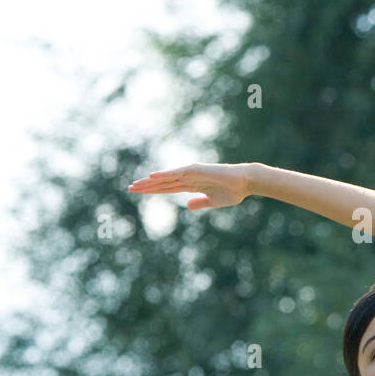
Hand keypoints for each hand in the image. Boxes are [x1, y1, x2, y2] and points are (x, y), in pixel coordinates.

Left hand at [127, 162, 253, 210]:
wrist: (245, 183)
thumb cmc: (232, 192)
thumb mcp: (213, 201)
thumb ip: (200, 202)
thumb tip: (187, 206)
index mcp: (191, 185)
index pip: (167, 188)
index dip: (153, 190)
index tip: (140, 193)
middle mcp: (188, 177)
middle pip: (163, 182)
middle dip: (147, 186)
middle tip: (129, 188)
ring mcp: (191, 173)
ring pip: (166, 177)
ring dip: (150, 182)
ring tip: (135, 185)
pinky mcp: (195, 170)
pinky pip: (176, 173)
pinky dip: (164, 174)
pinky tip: (151, 176)